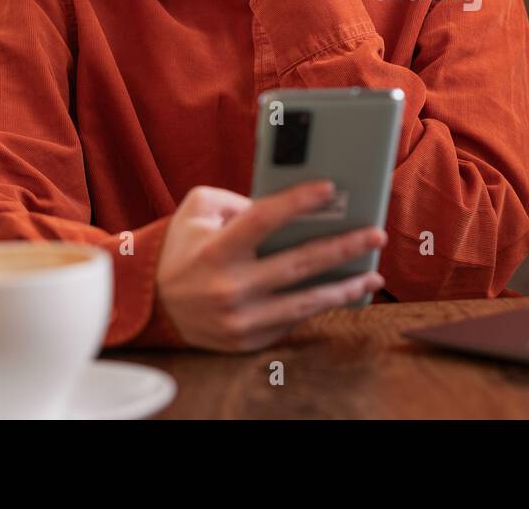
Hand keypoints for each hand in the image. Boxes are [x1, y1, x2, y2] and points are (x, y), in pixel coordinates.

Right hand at [154, 181, 386, 352]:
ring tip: (373, 274)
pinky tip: (344, 292)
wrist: (152, 304)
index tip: (330, 188)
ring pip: (304, 303)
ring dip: (345, 288)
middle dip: (343, 247)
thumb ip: (237, 197)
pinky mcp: (247, 342)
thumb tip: (287, 205)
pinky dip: (319, 307)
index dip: (297, 201)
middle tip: (376, 234)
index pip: (262, 220)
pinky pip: (292, 322)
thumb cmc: (183, 248)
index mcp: (215, 250)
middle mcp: (228, 288)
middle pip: (297, 264)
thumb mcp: (197, 211)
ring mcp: (239, 320)